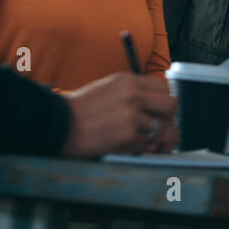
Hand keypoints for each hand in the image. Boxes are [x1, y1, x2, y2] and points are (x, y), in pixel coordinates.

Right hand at [61, 72, 177, 157]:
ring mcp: (131, 116)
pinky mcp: (127, 135)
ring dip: (152, 136)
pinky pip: (145, 144)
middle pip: (171, 105)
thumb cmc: (81, 109)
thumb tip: (157, 102)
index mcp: (128, 81)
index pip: (165, 87)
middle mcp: (133, 95)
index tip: (157, 110)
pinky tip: (121, 144)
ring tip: (136, 138)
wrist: (57, 123)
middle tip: (155, 126)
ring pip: (161, 127)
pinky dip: (137, 148)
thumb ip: (133, 91)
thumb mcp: (108, 88)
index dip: (163, 101)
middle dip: (167, 118)